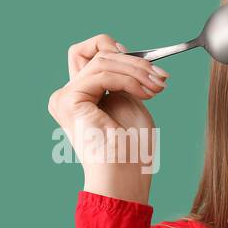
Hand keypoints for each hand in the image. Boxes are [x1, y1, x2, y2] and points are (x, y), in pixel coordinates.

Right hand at [47, 33, 169, 203]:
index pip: (88, 54)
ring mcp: (65, 98)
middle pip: (96, 54)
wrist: (126, 177)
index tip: (147, 66)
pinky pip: (102, 74)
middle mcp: (67, 96)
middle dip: (135, 61)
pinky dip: (129, 80)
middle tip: (161, 78)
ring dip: (137, 71)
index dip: (115, 50)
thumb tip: (122, 52)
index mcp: (79, 97)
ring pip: (101, 61)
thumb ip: (121, 79)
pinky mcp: (69, 100)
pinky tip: (147, 93)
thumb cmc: (132, 150)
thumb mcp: (129, 103)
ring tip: (158, 87)